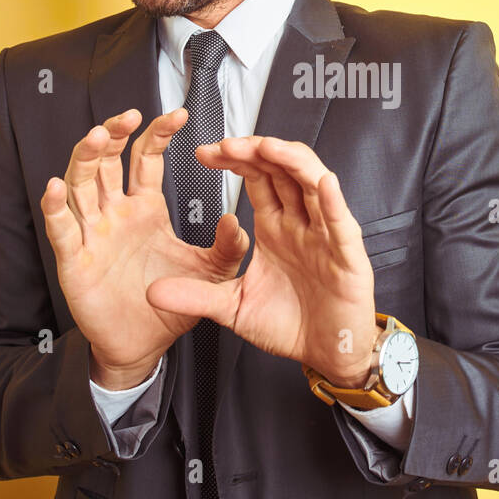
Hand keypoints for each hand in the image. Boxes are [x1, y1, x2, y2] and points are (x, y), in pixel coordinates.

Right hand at [40, 108, 249, 388]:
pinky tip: (58, 187)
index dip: (158, 134)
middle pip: (108, 161)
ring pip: (81, 184)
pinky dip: (56, 208)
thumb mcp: (210, 273)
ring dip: (86, 158)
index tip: (178, 114)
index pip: (146, 159)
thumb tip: (238, 220)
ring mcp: (92, 233)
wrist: (143, 345)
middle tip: (128, 115)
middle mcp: (115, 212)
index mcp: (145, 208)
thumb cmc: (171, 303)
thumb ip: (226, 249)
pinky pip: (61, 229)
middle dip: (114, 134)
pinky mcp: (74, 260)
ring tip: (98, 138)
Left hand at [146, 136, 378, 387]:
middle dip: (255, 151)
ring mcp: (325, 235)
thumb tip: (152, 292)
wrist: (326, 353)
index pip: (256, 179)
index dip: (233, 160)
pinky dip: (332, 200)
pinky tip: (322, 181)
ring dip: (291, 161)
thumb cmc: (289, 325)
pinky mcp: (347, 255)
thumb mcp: (232, 307)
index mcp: (275, 227)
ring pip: (313, 183)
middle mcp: (300, 223)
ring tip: (266, 147)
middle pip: (282, 171)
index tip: (204, 153)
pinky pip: (341, 222)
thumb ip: (195, 296)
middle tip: (225, 144)